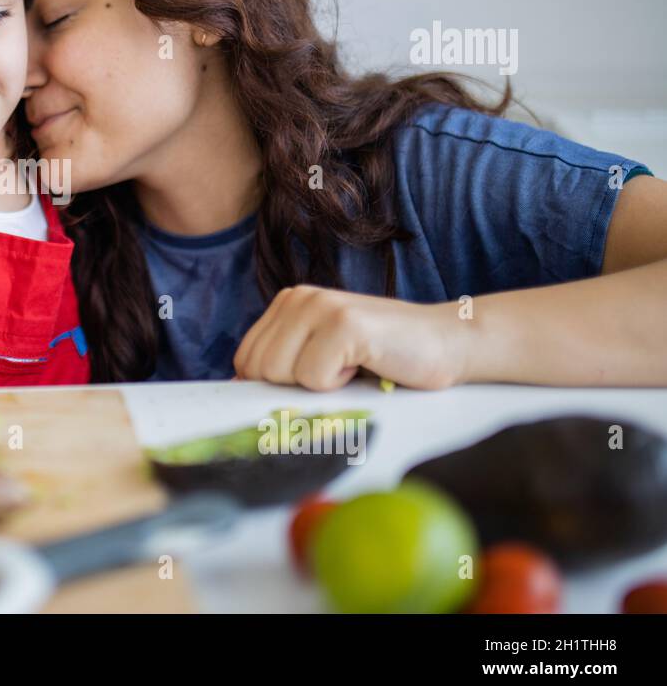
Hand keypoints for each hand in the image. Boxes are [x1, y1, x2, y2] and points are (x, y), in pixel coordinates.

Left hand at [232, 285, 468, 390]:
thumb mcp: (322, 354)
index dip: (274, 385)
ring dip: (320, 385)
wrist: (447, 344)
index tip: (314, 378)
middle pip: (259, 370)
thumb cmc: (384, 358)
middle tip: (339, 371)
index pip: (245, 360)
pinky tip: (366, 364)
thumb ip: (283, 363)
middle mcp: (298, 298)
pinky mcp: (344, 324)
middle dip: (297, 385)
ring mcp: (320, 307)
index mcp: (287, 304)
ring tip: (352, 365)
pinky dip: (341, 384)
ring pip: (281, 374)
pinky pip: (313, 378)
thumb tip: (237, 387)